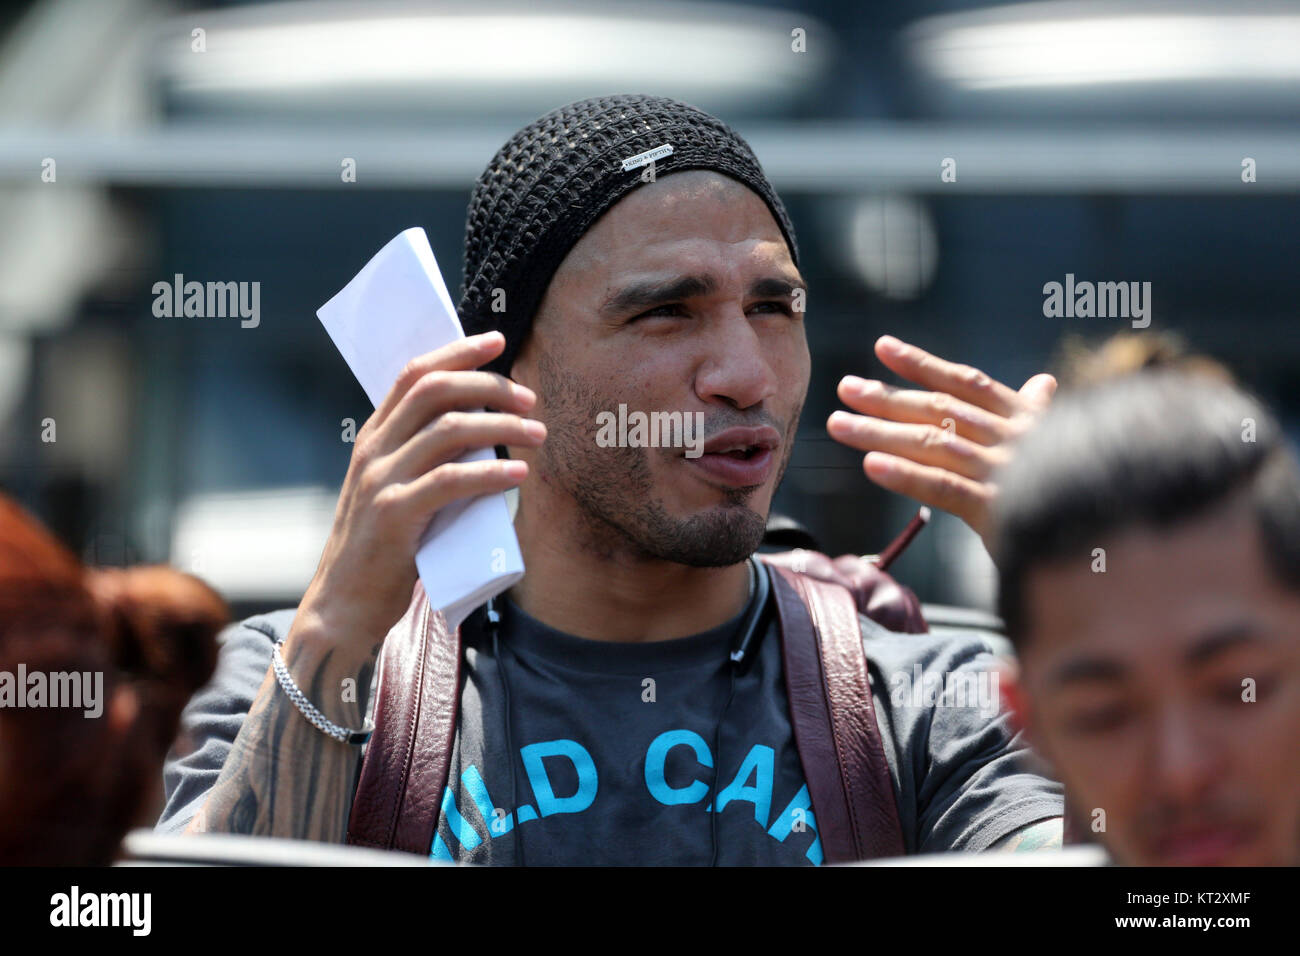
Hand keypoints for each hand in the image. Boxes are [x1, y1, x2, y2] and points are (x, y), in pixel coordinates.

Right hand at [298, 331, 545, 656]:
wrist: (342, 606)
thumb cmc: (382, 551)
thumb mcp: (399, 493)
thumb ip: (428, 464)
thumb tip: (486, 440)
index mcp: (373, 438)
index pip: (413, 374)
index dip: (456, 351)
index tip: (498, 341)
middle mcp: (373, 451)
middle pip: (435, 391)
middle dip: (488, 385)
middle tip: (529, 399)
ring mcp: (381, 481)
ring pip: (448, 431)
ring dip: (501, 427)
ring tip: (538, 436)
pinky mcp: (395, 516)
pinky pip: (450, 482)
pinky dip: (491, 475)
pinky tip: (520, 476)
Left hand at [826, 335, 1055, 547]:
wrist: (1105, 549)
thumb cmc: (1076, 497)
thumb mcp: (1059, 450)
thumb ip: (1041, 417)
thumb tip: (1044, 383)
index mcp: (1027, 422)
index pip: (967, 384)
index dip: (923, 365)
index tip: (882, 348)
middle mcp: (1015, 439)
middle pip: (940, 411)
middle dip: (888, 397)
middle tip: (844, 388)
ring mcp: (1007, 472)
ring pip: (933, 444)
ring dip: (881, 432)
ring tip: (838, 425)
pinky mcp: (1000, 511)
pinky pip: (945, 489)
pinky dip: (906, 475)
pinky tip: (872, 466)